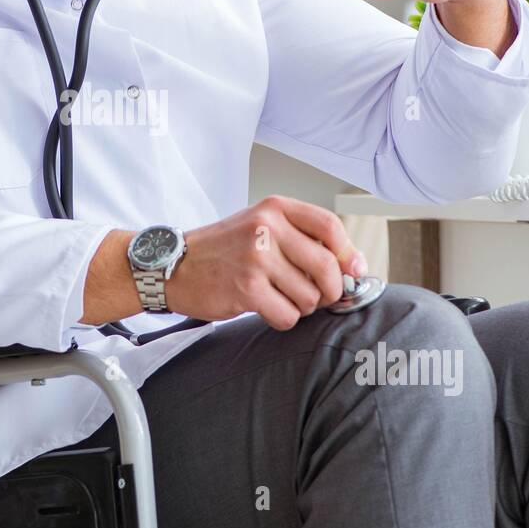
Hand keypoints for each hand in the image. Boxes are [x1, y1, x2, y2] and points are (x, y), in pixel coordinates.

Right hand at [165, 196, 367, 331]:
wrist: (173, 266)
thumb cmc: (222, 250)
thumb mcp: (261, 227)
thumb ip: (303, 239)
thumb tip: (355, 266)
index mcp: (275, 208)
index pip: (330, 227)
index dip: (348, 254)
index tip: (351, 272)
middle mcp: (267, 228)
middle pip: (327, 266)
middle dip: (329, 290)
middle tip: (316, 296)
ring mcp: (257, 259)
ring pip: (309, 297)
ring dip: (301, 307)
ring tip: (279, 298)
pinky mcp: (247, 289)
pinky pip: (288, 315)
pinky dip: (282, 319)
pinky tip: (265, 309)